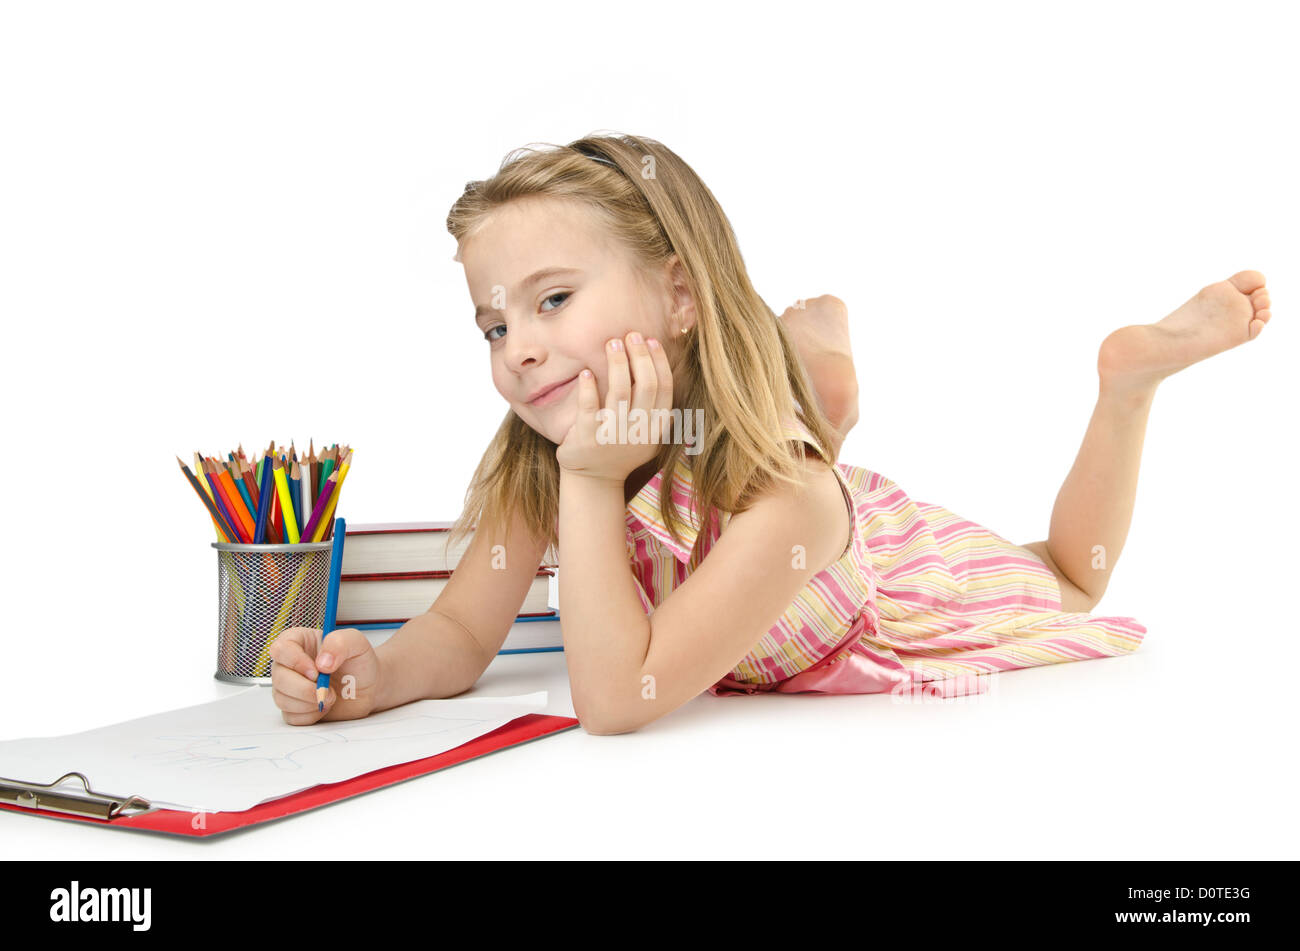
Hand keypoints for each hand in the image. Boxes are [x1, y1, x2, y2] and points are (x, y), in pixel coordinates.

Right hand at [269, 626, 380, 724]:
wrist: (369, 687)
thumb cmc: (359, 662)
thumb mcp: (356, 642)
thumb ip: (339, 643)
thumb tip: (322, 662)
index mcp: (299, 642)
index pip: (280, 648)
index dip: (295, 661)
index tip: (316, 671)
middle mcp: (289, 664)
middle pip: (278, 678)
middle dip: (305, 688)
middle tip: (328, 689)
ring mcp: (289, 687)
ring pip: (282, 699)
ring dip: (310, 702)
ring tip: (331, 696)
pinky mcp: (294, 707)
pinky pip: (291, 716)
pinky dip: (310, 715)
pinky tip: (325, 706)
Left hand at [556, 331, 673, 483]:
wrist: (593, 479)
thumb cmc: (619, 448)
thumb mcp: (646, 434)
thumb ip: (656, 409)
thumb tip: (660, 365)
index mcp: (656, 428)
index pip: (664, 388)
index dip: (659, 361)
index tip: (651, 340)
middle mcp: (639, 432)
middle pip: (645, 385)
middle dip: (640, 355)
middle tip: (630, 335)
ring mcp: (614, 436)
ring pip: (620, 392)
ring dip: (617, 363)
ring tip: (612, 343)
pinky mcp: (588, 439)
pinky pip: (589, 407)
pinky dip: (588, 387)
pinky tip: (586, 371)